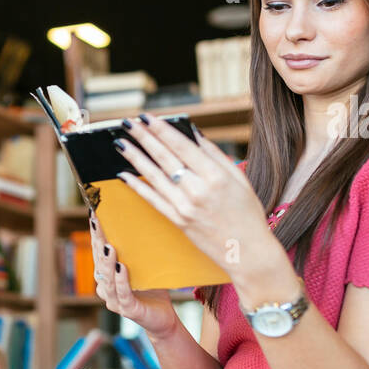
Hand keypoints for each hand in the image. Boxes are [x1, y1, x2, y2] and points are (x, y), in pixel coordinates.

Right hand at [90, 212, 178, 337]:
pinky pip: (122, 294)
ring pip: (108, 279)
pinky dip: (121, 280)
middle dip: (98, 241)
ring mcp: (114, 300)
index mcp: (108, 275)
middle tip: (97, 222)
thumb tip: (144, 219)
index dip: (96, 233)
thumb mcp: (145, 267)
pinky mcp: (128, 310)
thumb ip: (138, 251)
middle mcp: (106, 287)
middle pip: (99, 262)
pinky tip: (122, 268)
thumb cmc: (153, 291)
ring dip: (107, 262)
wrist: (164, 319)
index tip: (95, 212)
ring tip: (109, 246)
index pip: (99, 251)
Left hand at [113, 114, 275, 276]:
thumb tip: (193, 133)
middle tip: (127, 123)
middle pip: (164, 158)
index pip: (182, 146)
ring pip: (153, 177)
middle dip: (143, 138)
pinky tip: (124, 175)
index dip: (161, 130)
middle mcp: (197, 190)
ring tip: (120, 143)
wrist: (247, 251)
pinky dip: (137, 186)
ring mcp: (184, 207)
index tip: (147, 117)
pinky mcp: (177, 221)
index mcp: (215, 176)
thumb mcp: (239, 179)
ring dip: (134, 158)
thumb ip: (214, 154)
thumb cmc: (247, 213)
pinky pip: (152, 200)